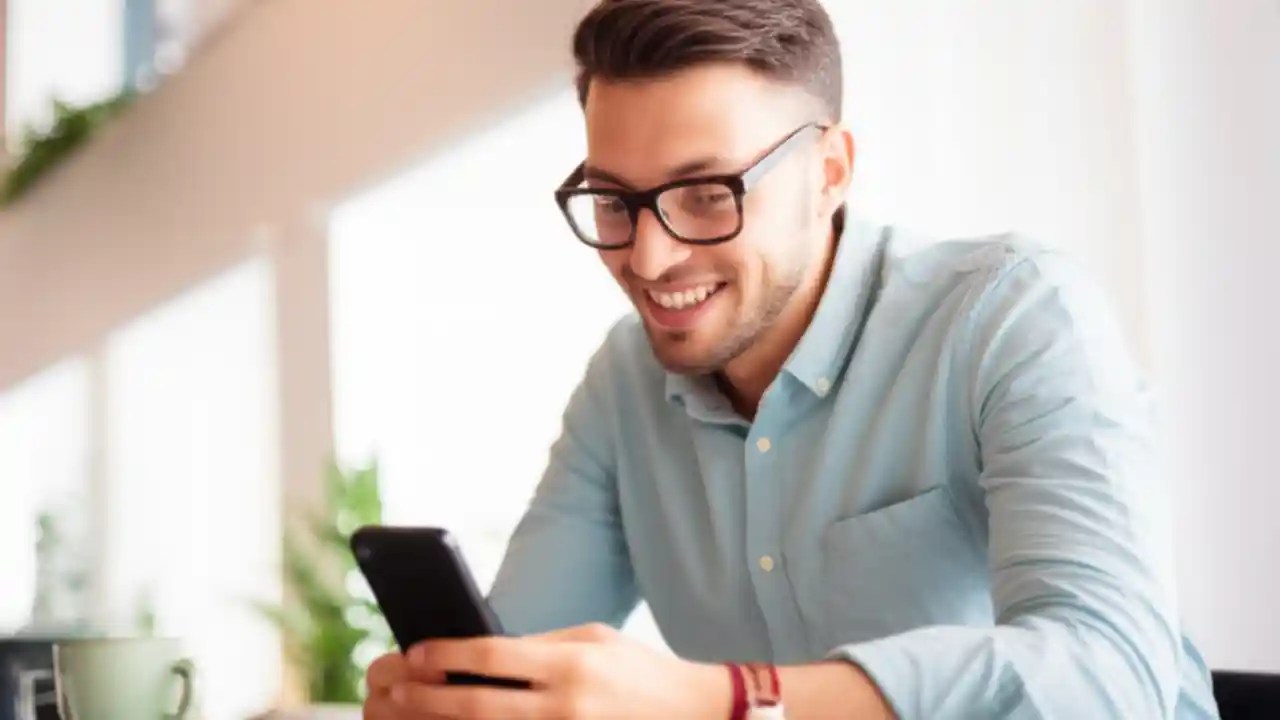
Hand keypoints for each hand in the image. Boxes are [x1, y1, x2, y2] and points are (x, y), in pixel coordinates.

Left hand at [371, 623, 729, 718]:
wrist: (693, 713)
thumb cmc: (639, 670)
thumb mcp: (593, 639)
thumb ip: (539, 645)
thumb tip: (480, 651)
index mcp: (571, 664)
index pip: (493, 656)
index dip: (447, 654)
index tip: (415, 652)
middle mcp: (566, 705)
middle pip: (478, 705)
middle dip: (428, 698)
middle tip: (394, 690)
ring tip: (407, 717)